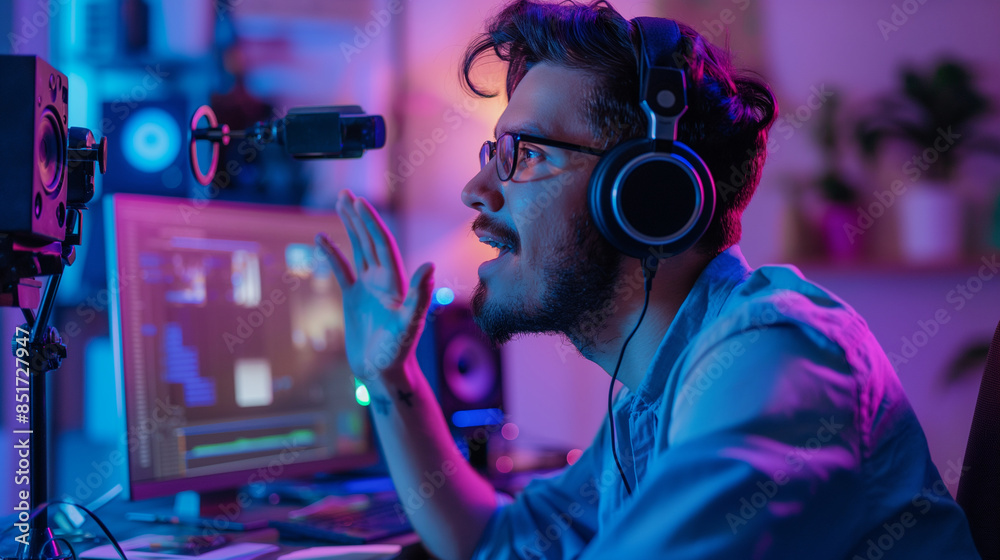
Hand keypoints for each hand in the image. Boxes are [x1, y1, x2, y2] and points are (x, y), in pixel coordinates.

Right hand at [316, 190, 434, 384]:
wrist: (384, 374)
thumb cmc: (398, 353)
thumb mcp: (408, 324)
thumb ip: (418, 295)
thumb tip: (430, 265)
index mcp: (396, 281)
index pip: (382, 244)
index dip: (371, 223)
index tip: (359, 203)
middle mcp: (383, 279)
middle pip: (370, 240)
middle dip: (359, 217)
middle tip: (346, 194)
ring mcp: (368, 287)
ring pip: (358, 249)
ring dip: (350, 227)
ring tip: (340, 203)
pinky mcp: (354, 299)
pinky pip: (341, 270)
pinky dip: (332, 254)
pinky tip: (320, 238)